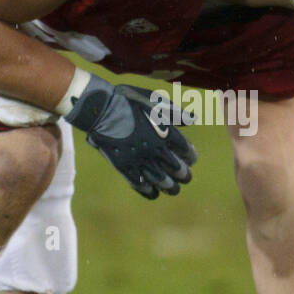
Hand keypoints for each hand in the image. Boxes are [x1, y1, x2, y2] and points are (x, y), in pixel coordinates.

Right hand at [62, 73, 196, 198]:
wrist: (101, 109)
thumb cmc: (128, 101)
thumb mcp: (155, 100)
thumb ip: (175, 112)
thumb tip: (193, 120)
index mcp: (166, 133)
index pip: (186, 151)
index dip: (191, 157)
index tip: (190, 159)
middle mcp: (156, 150)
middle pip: (177, 170)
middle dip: (184, 175)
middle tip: (186, 178)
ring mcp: (140, 160)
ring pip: (162, 181)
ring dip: (170, 187)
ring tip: (174, 190)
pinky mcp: (125, 167)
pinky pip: (140, 185)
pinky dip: (149, 191)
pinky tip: (153, 192)